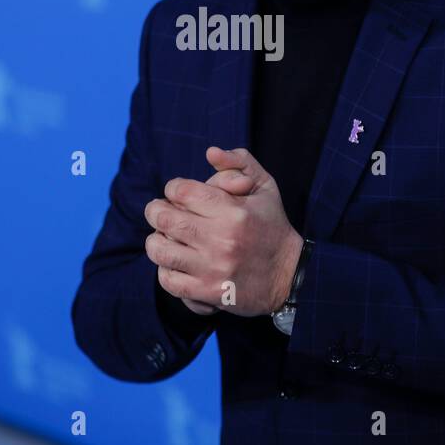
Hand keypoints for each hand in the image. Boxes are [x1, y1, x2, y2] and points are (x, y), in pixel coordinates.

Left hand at [144, 146, 302, 317]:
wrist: (289, 275)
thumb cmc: (272, 226)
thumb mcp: (264, 187)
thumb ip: (239, 162)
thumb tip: (210, 152)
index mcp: (233, 211)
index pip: (181, 191)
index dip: (173, 188)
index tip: (177, 193)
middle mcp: (221, 239)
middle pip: (164, 218)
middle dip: (156, 210)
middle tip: (160, 211)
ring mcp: (212, 268)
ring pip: (159, 250)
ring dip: (156, 240)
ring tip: (164, 237)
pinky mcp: (208, 292)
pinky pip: (168, 280)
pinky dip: (165, 270)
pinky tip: (174, 263)